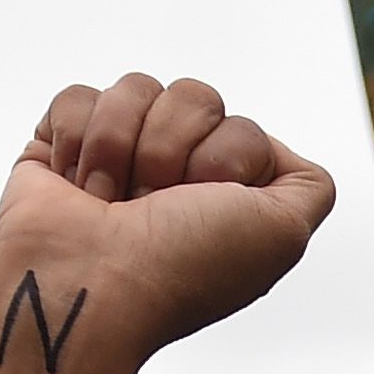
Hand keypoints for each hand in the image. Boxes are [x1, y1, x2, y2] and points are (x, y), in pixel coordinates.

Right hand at [0, 76, 332, 372]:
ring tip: (109, 203)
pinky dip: (76, 140)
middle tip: (152, 207)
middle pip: (195, 96)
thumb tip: (278, 152)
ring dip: (121, 147)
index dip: (227, 161)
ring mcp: (120, 156)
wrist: (86, 285)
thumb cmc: (179, 269)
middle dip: (172, 150)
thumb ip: (310, 188)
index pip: (245, 130)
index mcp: (226, 197)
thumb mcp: (281, 234)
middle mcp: (176, 175)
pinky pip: (81, 96)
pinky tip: (76, 186)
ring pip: (138, 88)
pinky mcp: (63, 144)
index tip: (204, 210)